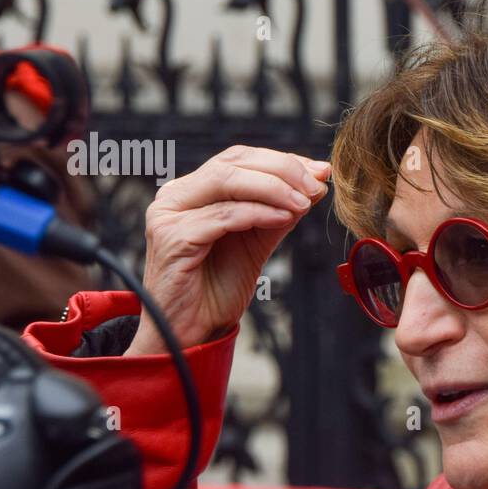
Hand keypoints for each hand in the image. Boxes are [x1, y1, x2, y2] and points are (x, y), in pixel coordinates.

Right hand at [125, 145, 329, 355]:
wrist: (193, 330)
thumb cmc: (218, 287)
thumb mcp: (257, 241)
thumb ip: (280, 210)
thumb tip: (316, 182)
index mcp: (192, 190)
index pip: (239, 158)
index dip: (282, 160)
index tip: (319, 171)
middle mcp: (175, 196)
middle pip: (233, 162)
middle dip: (282, 169)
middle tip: (315, 184)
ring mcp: (168, 215)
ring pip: (227, 182)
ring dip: (274, 189)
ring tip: (305, 202)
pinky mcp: (172, 239)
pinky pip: (222, 217)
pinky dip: (258, 213)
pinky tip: (284, 218)